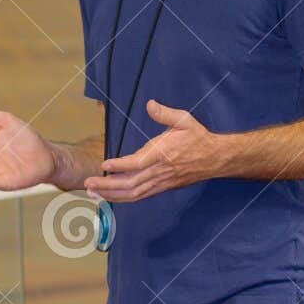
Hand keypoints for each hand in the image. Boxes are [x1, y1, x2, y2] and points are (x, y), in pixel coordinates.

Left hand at [85, 100, 224, 201]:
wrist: (215, 159)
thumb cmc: (198, 138)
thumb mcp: (184, 120)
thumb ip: (165, 114)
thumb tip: (150, 104)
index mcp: (163, 154)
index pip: (137, 163)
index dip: (120, 165)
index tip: (104, 164)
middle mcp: (159, 172)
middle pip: (130, 183)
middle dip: (107, 185)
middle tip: (88, 183)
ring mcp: (160, 182)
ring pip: (133, 193)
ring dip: (111, 195)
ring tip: (93, 192)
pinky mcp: (161, 188)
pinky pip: (139, 196)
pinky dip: (123, 198)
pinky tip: (110, 197)